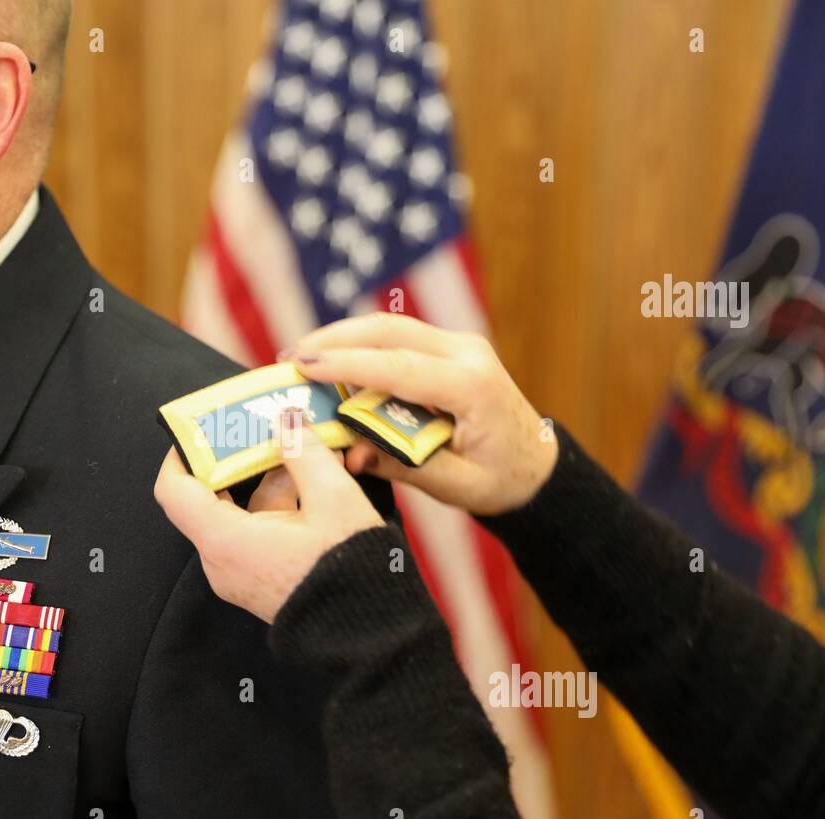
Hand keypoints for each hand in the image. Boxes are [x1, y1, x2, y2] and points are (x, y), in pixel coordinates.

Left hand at [154, 409, 383, 623]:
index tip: (202, 430)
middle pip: (210, 498)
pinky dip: (277, 510)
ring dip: (269, 483)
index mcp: (225, 540)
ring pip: (239, 515)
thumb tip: (286, 419)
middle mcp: (221, 562)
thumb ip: (305, 452)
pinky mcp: (258, 583)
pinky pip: (254, 536)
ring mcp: (238, 576)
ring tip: (308, 454)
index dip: (181, 454)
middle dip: (239, 461)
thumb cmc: (350, 571)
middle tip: (264, 429)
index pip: (173, 490)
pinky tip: (315, 489)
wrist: (369, 635)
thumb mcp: (335, 498)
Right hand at [287, 312, 557, 515]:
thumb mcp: (453, 485)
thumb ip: (401, 465)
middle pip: (388, 331)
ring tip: (301, 359)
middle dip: (333, 340)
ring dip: (342, 338)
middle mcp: (467, 354)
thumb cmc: (500, 481)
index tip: (302, 367)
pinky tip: (331, 363)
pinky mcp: (449, 348)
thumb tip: (349, 452)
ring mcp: (459, 345)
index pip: (398, 367)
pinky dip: (360, 346)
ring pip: (389, 327)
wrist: (536, 467)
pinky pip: (397, 337)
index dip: (345, 365)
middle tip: (288, 360)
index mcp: (473, 387)